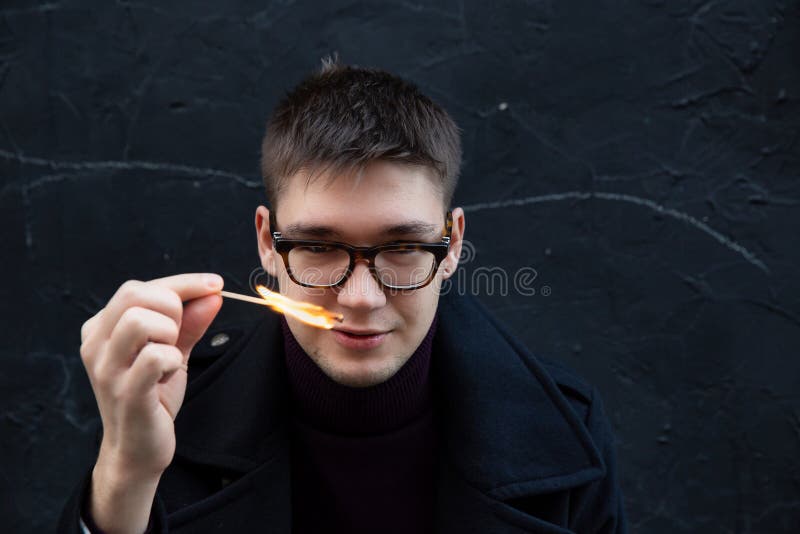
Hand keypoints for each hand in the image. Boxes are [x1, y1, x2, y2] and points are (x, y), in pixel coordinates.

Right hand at [80, 273, 223, 532]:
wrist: (138, 449)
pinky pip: (153, 357)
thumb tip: (213, 293)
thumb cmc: (153, 394)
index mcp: (101, 328)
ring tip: (170, 355)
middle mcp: (95, 344)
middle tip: (179, 336)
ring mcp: (106, 369)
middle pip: (135, 294)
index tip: (215, 284)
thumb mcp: (173, 350)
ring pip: (139, 320)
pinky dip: (171, 359)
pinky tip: (169, 373)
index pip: (139, 287)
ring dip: (169, 332)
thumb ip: (191, 321)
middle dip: (173, 307)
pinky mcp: (125, 393)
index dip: (183, 283)